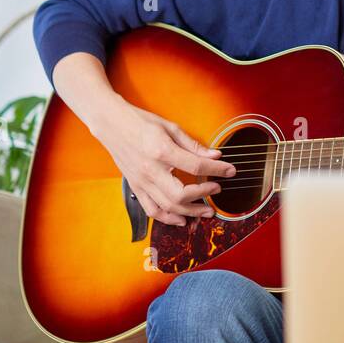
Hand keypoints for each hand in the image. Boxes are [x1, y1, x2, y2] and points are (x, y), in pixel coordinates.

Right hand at [88, 98, 235, 226]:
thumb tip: (215, 156)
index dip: (217, 169)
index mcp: (161, 151)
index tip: (231, 170)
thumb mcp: (171, 128)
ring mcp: (141, 182)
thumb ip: (193, 145)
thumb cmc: (141, 123)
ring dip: (190, 212)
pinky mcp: (135, 187)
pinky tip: (181, 219)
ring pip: (168, 207)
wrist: (112, 125)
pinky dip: (167, 218)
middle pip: (181, 194)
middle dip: (203, 195)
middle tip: (217, 190)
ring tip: (206, 211)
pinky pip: (152, 210)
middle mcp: (150, 171)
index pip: (196, 166)